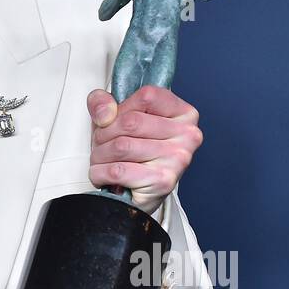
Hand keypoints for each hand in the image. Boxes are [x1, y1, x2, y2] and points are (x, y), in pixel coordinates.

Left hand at [87, 86, 201, 214]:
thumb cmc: (130, 151)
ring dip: (100, 155)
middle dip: (104, 134)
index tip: (113, 120)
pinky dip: (101, 172)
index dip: (120, 108)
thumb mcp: (114, 117)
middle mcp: (188, 135)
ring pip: (121, 146)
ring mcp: (178, 158)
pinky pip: (118, 170)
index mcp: (183, 113)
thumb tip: (105, 113)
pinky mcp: (163, 181)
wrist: (137, 192)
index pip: (147, 97)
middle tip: (101, 144)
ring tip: (103, 160)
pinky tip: (105, 174)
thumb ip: (102, 102)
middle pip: (130, 122)